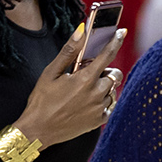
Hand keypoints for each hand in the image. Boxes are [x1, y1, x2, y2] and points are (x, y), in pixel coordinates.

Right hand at [14, 23, 128, 147]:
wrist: (39, 130)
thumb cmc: (42, 100)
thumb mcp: (51, 72)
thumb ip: (68, 51)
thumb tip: (81, 31)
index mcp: (85, 79)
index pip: (107, 55)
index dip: (116, 42)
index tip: (122, 32)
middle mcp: (96, 94)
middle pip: (113, 74)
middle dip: (104, 71)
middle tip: (86, 74)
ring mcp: (100, 109)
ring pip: (112, 90)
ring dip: (102, 87)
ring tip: (82, 91)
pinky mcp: (100, 121)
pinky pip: (109, 105)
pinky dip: (102, 101)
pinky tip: (86, 103)